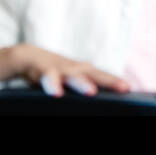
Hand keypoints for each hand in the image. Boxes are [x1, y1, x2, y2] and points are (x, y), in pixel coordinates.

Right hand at [0, 43, 130, 96]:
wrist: (26, 56)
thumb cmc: (54, 72)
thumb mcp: (70, 79)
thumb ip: (83, 87)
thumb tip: (99, 98)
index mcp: (82, 71)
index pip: (103, 77)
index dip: (115, 82)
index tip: (129, 89)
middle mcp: (74, 68)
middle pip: (94, 74)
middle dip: (109, 81)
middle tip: (123, 88)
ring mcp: (59, 68)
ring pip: (72, 75)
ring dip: (81, 83)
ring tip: (91, 92)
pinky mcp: (42, 70)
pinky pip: (47, 78)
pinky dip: (52, 84)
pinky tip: (56, 93)